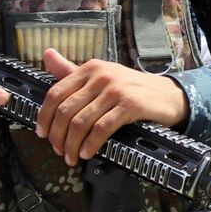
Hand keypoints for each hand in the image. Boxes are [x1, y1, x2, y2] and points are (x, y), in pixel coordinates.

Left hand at [37, 49, 187, 164]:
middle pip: (66, 111)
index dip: (45, 117)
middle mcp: (101, 76)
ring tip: (71, 156)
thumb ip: (71, 70)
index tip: (42, 133)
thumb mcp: (101, 75)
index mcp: (90, 68)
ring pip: (81, 122)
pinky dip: (91, 144)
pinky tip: (87, 152)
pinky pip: (102, 128)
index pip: (56, 93)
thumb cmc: (131, 87)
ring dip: (72, 145)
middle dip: (58, 136)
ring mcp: (116, 90)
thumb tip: (47, 54)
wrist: (168, 95)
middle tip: (58, 150)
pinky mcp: (130, 105)